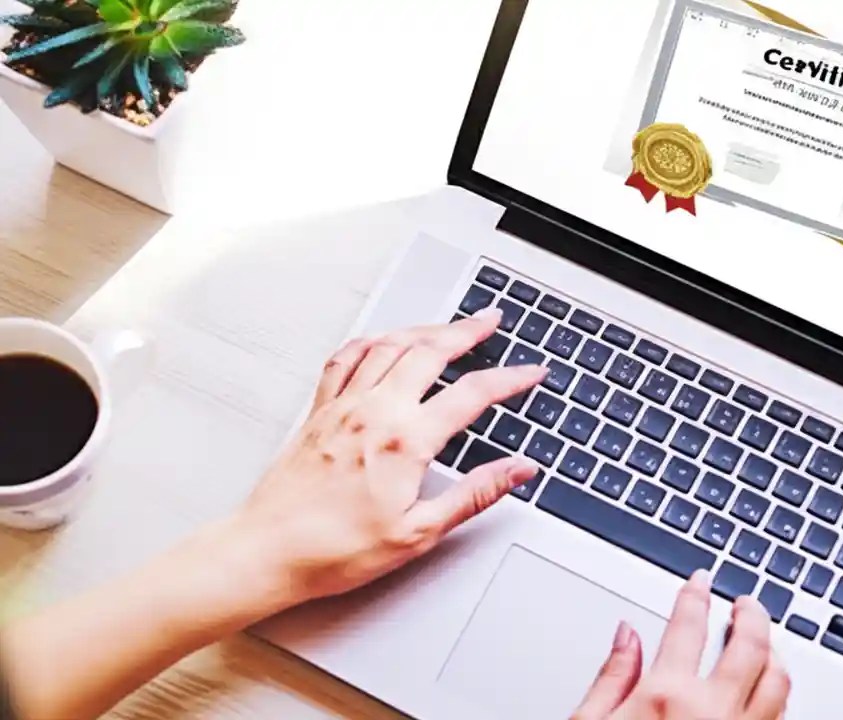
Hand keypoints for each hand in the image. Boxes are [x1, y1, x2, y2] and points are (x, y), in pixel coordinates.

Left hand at [234, 309, 545, 604]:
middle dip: (467, 331)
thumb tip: (517, 471)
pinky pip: (346, 359)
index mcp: (406, 440)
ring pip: (390, 345)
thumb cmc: (335, 549)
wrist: (269, 551)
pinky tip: (381, 340)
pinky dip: (371, 341)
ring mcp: (343, 406)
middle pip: (430, 352)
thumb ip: (474, 494)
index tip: (530, 373)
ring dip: (424, 328)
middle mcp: (375, 411)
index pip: (472, 395)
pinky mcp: (319, 411)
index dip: (509, 379)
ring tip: (447, 325)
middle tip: (490, 322)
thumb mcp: (420, 532)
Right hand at [574, 570, 790, 719]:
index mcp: (667, 697)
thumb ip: (610, 679)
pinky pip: (780, 713)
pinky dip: (777, 691)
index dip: (695, 595)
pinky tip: (767, 686)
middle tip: (744, 602)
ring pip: (778, 680)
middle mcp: (713, 713)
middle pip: (749, 644)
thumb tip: (626, 634)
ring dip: (773, 652)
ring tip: (763, 640)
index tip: (700, 581)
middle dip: (751, 613)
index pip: (688, 626)